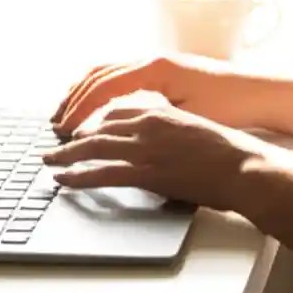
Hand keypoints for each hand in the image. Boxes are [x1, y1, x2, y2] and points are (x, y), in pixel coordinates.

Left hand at [43, 103, 286, 212]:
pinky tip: (65, 180)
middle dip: (73, 136)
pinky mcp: (145, 172)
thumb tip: (162, 146)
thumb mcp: (196, 130)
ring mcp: (144, 148)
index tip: (84, 129)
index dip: (96, 122)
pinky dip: (78, 176)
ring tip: (50, 161)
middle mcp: (147, 124)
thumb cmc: (228, 153)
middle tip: (56, 143)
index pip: (117, 112)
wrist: (242, 167)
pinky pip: (101, 172)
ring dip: (67, 155)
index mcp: (160, 112)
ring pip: (93, 147)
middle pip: (99, 127)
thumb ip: (172, 133)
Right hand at [51, 54, 243, 135]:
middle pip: (100, 74)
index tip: (65, 131)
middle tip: (56, 123)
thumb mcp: (187, 117)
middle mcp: (153, 60)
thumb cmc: (230, 106)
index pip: (105, 87)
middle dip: (74, 99)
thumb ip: (150, 120)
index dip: (81, 110)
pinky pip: (123, 77)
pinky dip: (103, 90)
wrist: (262, 93)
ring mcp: (159, 63)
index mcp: (156, 69)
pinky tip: (97, 108)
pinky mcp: (165, 72)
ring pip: (109, 72)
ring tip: (67, 113)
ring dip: (85, 92)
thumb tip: (116, 132)